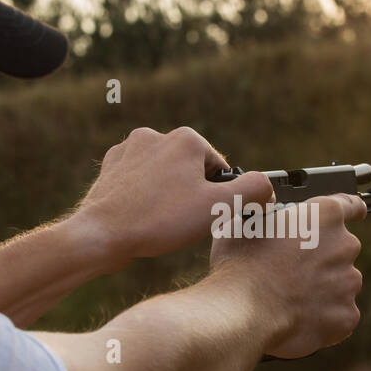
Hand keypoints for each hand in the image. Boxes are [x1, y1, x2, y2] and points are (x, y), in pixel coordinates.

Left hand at [73, 126, 274, 268]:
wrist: (101, 234)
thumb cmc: (159, 220)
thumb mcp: (219, 208)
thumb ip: (253, 191)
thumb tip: (269, 186)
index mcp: (186, 140)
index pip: (219, 170)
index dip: (218, 197)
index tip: (206, 216)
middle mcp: (156, 136)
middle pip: (191, 171)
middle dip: (192, 196)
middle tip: (182, 223)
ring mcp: (129, 150)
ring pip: (165, 177)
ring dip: (168, 198)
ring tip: (160, 222)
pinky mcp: (110, 168)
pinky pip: (139, 183)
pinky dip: (144, 199)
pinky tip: (141, 218)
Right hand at [210, 193, 365, 358]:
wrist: (243, 315)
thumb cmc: (240, 267)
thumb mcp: (245, 223)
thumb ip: (270, 215)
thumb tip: (270, 216)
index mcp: (324, 215)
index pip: (350, 205)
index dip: (350, 210)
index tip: (354, 214)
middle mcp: (344, 246)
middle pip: (342, 249)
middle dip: (323, 257)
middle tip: (292, 269)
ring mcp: (348, 282)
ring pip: (342, 283)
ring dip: (324, 288)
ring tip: (290, 297)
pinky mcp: (347, 315)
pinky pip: (339, 314)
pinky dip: (324, 317)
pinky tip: (298, 318)